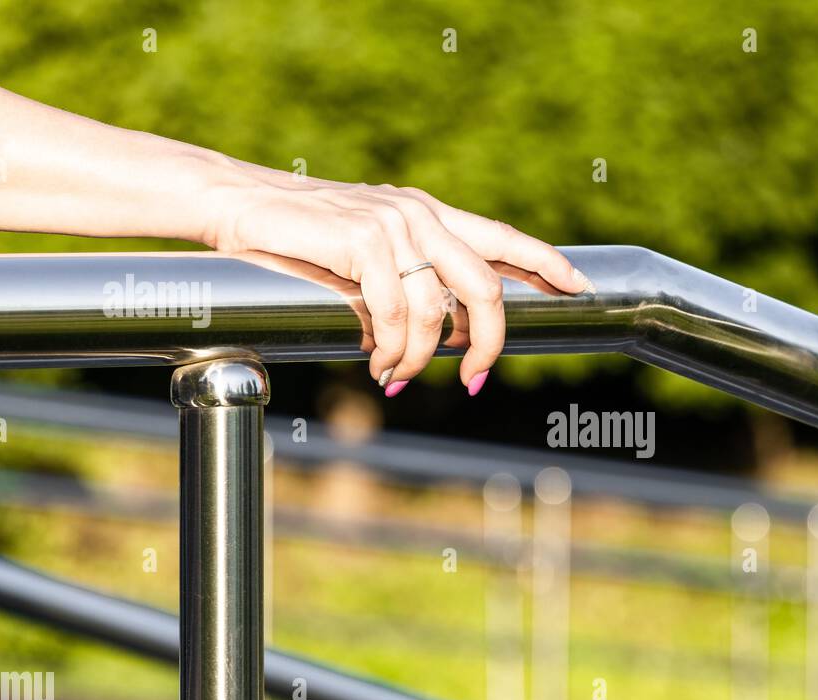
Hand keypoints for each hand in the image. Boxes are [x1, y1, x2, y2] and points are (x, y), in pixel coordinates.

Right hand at [208, 176, 592, 394]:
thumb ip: (408, 272)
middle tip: (473, 378)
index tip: (579, 286)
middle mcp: (420, 213)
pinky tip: (377, 363)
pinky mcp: (363, 241)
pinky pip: (396, 313)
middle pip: (485, 286)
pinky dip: (391, 349)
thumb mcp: (367, 249)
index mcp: (429, 212)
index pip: (501, 236)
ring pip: (436, 311)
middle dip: (488, 341)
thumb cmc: (300, 237)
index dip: (545, 261)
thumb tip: (439, 329)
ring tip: (395, 376)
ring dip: (419, 358)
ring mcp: (394, 224)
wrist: (238, 203)